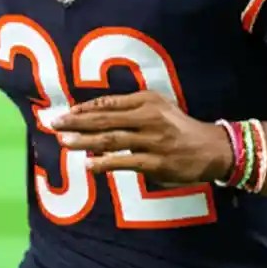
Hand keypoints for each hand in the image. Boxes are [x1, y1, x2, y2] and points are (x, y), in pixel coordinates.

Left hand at [51, 91, 232, 184]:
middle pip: (105, 119)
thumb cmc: (179, 127)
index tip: (66, 113)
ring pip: (111, 140)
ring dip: (85, 141)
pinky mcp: (155, 163)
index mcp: (147, 102)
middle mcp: (148, 118)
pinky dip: (105, 164)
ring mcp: (151, 141)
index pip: (110, 103)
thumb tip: (98, 112)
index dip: (86, 108)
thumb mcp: (159, 106)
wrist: (210, 149)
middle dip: (77, 122)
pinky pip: (125, 163)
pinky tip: (88, 165)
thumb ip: (132, 107)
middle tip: (55, 124)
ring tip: (65, 142)